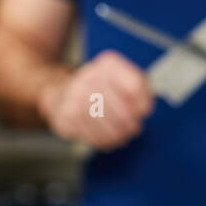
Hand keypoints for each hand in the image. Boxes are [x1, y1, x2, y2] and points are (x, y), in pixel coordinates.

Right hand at [39, 50, 153, 150]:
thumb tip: (144, 109)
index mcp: (108, 64)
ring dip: (120, 136)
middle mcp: (89, 76)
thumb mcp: (124, 80)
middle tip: (132, 127)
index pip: (135, 88)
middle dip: (132, 125)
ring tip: (121, 134)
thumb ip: (141, 91)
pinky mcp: (67, 116)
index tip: (142, 111)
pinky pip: (95, 137)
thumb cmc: (102, 89)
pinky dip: (105, 141)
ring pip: (110, 128)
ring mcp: (75, 96)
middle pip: (124, 112)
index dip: (143, 105)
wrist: (61, 92)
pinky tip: (105, 136)